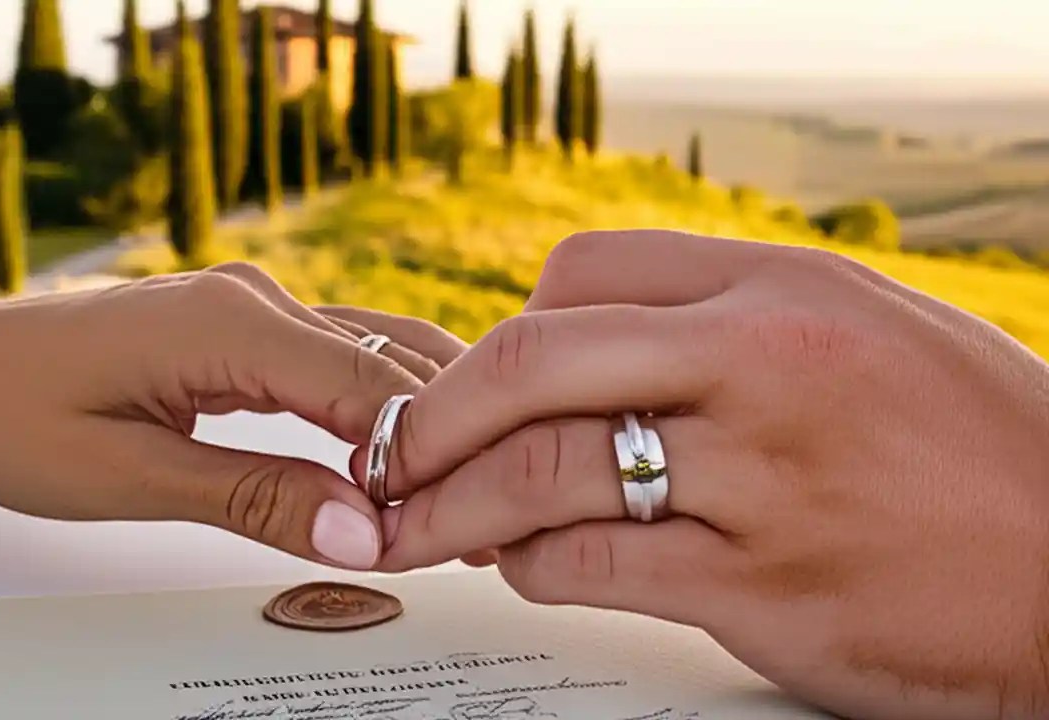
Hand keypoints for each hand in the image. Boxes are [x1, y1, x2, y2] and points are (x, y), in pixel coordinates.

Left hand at [0, 263, 448, 570]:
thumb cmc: (3, 415)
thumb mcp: (128, 478)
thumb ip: (257, 499)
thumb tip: (364, 533)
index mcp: (229, 321)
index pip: (369, 388)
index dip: (418, 463)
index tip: (447, 534)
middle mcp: (252, 297)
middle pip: (388, 366)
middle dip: (435, 443)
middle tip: (471, 528)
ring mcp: (249, 305)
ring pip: (372, 358)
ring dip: (414, 426)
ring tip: (450, 497)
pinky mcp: (240, 327)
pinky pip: (332, 362)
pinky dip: (371, 412)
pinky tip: (398, 457)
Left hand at [367, 231, 1048, 719]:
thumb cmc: (973, 447)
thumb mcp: (866, 332)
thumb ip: (731, 325)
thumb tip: (598, 348)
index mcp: (781, 289)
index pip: (582, 274)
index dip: (505, 333)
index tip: (473, 384)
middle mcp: (763, 365)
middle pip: (534, 357)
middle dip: (431, 413)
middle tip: (386, 454)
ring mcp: (762, 477)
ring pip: (546, 469)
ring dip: (457, 501)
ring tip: (419, 524)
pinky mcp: (765, 586)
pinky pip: (597, 564)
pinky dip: (533, 566)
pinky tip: (521, 568)